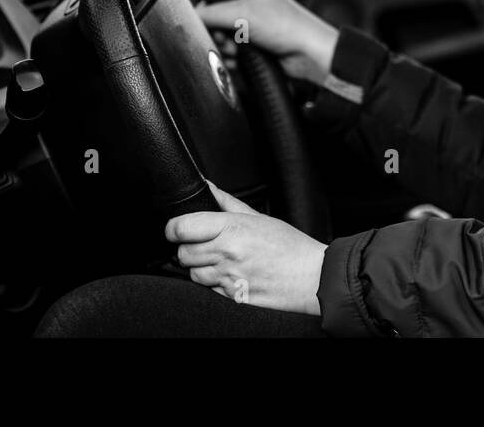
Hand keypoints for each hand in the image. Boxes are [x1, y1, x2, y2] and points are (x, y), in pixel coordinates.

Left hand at [167, 182, 326, 315]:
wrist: (310, 277)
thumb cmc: (289, 246)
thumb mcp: (259, 217)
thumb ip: (226, 202)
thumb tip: (206, 186)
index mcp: (232, 228)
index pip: (182, 228)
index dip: (173, 229)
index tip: (176, 229)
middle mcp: (227, 253)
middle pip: (183, 252)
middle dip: (188, 248)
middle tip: (203, 244)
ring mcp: (228, 277)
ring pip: (192, 274)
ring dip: (199, 267)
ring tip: (219, 260)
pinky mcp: (232, 297)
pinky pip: (208, 290)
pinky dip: (213, 283)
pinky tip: (230, 274)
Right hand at [195, 0, 338, 84]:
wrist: (309, 54)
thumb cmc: (287, 26)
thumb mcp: (241, 14)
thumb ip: (210, 13)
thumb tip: (190, 15)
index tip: (186, 4)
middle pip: (212, 8)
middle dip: (213, 26)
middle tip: (220, 34)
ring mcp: (250, 18)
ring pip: (219, 30)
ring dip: (222, 43)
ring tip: (234, 48)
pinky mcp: (253, 38)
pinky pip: (229, 44)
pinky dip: (230, 53)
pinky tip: (238, 58)